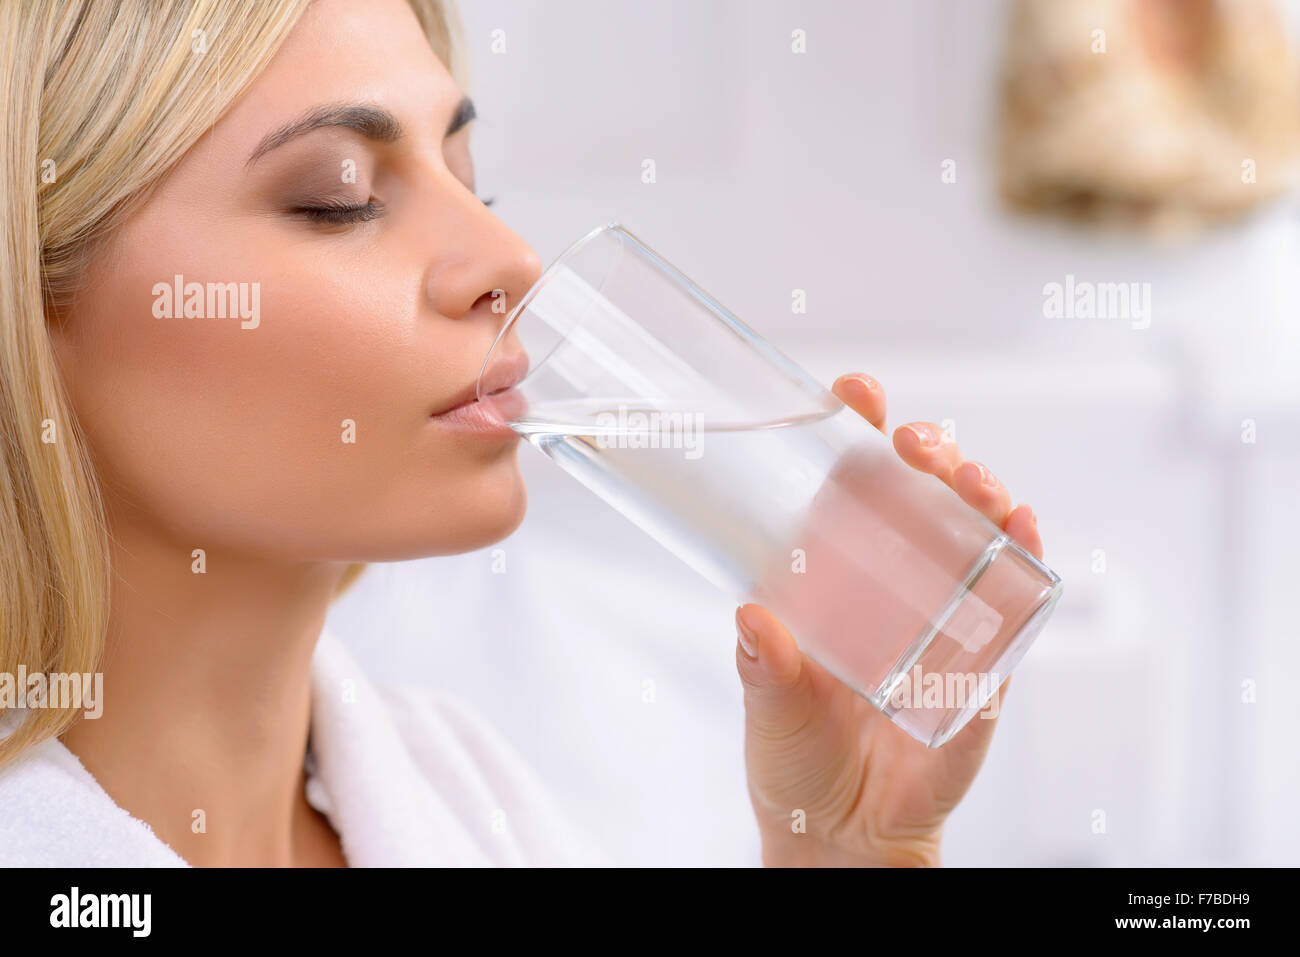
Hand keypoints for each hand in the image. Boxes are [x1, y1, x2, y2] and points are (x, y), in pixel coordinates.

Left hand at [737, 373, 1043, 866]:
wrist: (844, 833)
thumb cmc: (797, 756)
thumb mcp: (770, 705)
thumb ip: (764, 666)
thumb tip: (752, 616)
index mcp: (836, 578)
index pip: (851, 487)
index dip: (858, 432)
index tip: (856, 391)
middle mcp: (895, 586)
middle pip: (923, 496)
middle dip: (929, 454)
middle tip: (917, 442)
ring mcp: (946, 619)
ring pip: (975, 535)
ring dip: (980, 495)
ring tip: (971, 480)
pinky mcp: (984, 665)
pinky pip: (1013, 606)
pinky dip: (1025, 563)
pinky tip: (1022, 529)